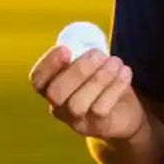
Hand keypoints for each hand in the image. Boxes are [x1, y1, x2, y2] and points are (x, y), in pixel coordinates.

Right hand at [28, 45, 145, 141]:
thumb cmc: (102, 82)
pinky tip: (125, 72)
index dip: (48, 65)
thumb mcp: (90, 67)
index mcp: (52, 88)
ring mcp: (77, 121)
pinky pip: (101, 109)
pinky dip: (115, 87)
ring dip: (99, 78)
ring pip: (78, 103)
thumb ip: (82, 54)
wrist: (125, 112)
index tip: (65, 49)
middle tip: (98, 54)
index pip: (38, 80)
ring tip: (116, 62)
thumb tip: (85, 36)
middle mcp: (59, 108)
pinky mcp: (97, 127)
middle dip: (77, 71)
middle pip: (56, 94)